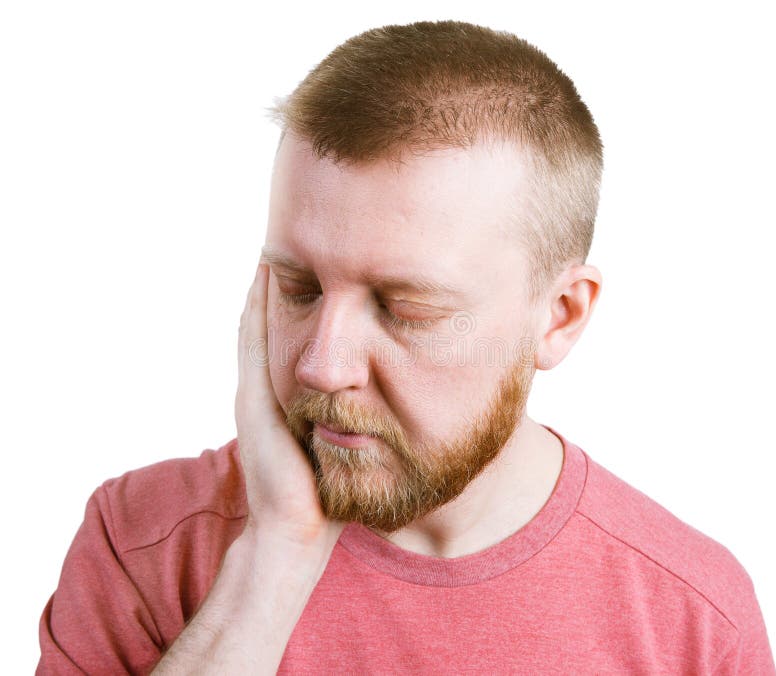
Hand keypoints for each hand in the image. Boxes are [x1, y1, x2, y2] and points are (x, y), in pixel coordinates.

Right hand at [235, 258, 342, 546]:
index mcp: (285, 399)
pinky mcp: (252, 401)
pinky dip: (256, 307)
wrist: (296, 533)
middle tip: (284, 244)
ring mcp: (254, 393)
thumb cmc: (325, 495)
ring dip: (264, 287)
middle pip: (266, 323)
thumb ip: (348, 420)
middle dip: (276, 286)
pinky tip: (265, 274)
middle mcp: (264, 390)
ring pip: (256, 324)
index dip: (293, 303)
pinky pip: (252, 340)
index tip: (310, 271)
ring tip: (272, 248)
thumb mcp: (337, 445)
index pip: (286, 338)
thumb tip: (381, 400)